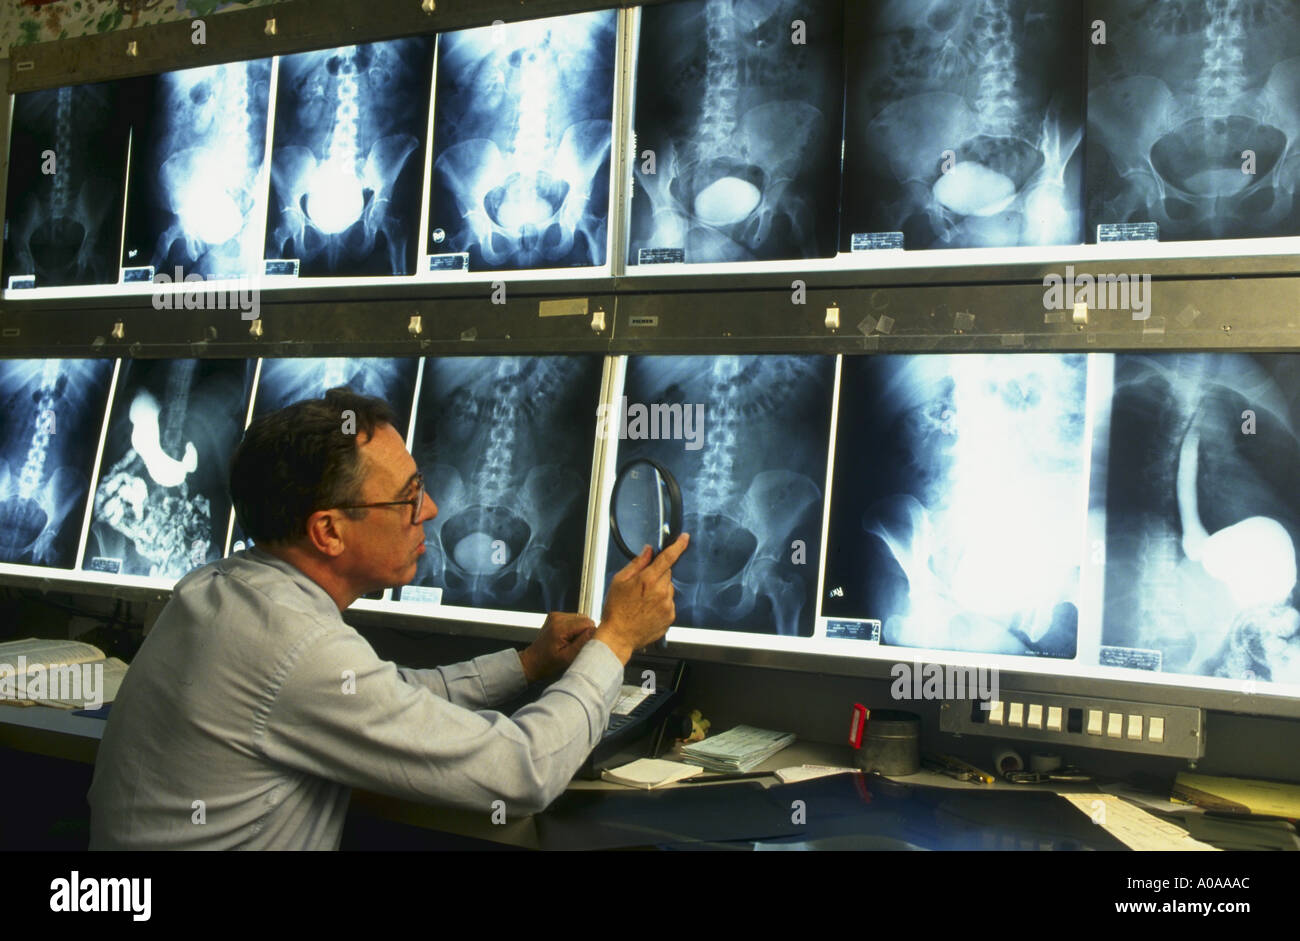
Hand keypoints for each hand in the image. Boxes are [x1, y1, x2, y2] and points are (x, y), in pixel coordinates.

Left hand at [520, 612, 596, 681]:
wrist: (531, 662)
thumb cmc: (547, 664)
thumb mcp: (567, 658)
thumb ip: (582, 643)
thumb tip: (595, 630)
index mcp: (560, 628)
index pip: (587, 623)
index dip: (590, 634)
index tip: (584, 646)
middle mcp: (557, 617)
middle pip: (584, 619)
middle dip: (584, 632)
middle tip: (575, 645)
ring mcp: (555, 615)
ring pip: (580, 618)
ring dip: (579, 630)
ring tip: (570, 643)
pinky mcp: (555, 616)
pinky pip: (573, 619)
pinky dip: (573, 628)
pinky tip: (566, 638)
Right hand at [596, 532, 690, 662]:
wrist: (619, 636)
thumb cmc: (616, 610)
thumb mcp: (619, 581)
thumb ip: (637, 563)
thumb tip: (648, 551)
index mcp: (648, 580)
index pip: (668, 558)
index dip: (678, 545)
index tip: (684, 538)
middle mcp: (661, 592)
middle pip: (667, 574)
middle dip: (657, 575)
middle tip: (642, 586)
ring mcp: (667, 605)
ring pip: (668, 589)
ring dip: (659, 590)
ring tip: (643, 601)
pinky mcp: (670, 616)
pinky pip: (669, 603)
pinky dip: (661, 604)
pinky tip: (647, 610)